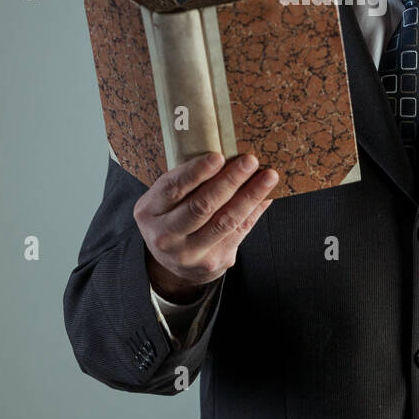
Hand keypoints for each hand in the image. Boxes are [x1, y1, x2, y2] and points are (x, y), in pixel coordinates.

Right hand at [134, 151, 278, 302]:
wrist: (174, 262)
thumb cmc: (173, 217)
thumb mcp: (166, 200)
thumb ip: (187, 181)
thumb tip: (226, 155)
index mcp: (149, 212)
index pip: (173, 188)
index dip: (196, 172)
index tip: (218, 156)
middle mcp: (166, 235)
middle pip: (201, 206)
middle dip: (229, 181)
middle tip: (250, 161)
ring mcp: (189, 253)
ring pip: (225, 221)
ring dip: (250, 196)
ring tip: (268, 176)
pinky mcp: (212, 262)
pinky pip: (239, 232)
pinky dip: (255, 210)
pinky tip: (266, 195)